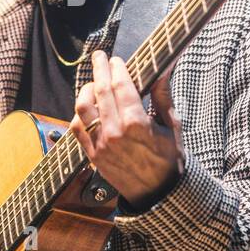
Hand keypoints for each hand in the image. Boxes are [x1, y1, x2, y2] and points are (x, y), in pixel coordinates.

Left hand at [70, 51, 185, 208]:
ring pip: (83, 107)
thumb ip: (163, 96)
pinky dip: (79, 113)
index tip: (116, 59)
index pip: (120, 85)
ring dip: (86, 90)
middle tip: (99, 57)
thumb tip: (164, 69)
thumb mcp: (172, 126)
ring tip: (94, 83)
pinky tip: (87, 107)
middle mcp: (115, 132)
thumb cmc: (170, 159)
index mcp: (137, 123)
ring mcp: (100, 144)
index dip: (116, 68)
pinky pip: (77, 128)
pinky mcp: (92, 155)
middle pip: (100, 91)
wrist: (159, 194)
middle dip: (99, 69)